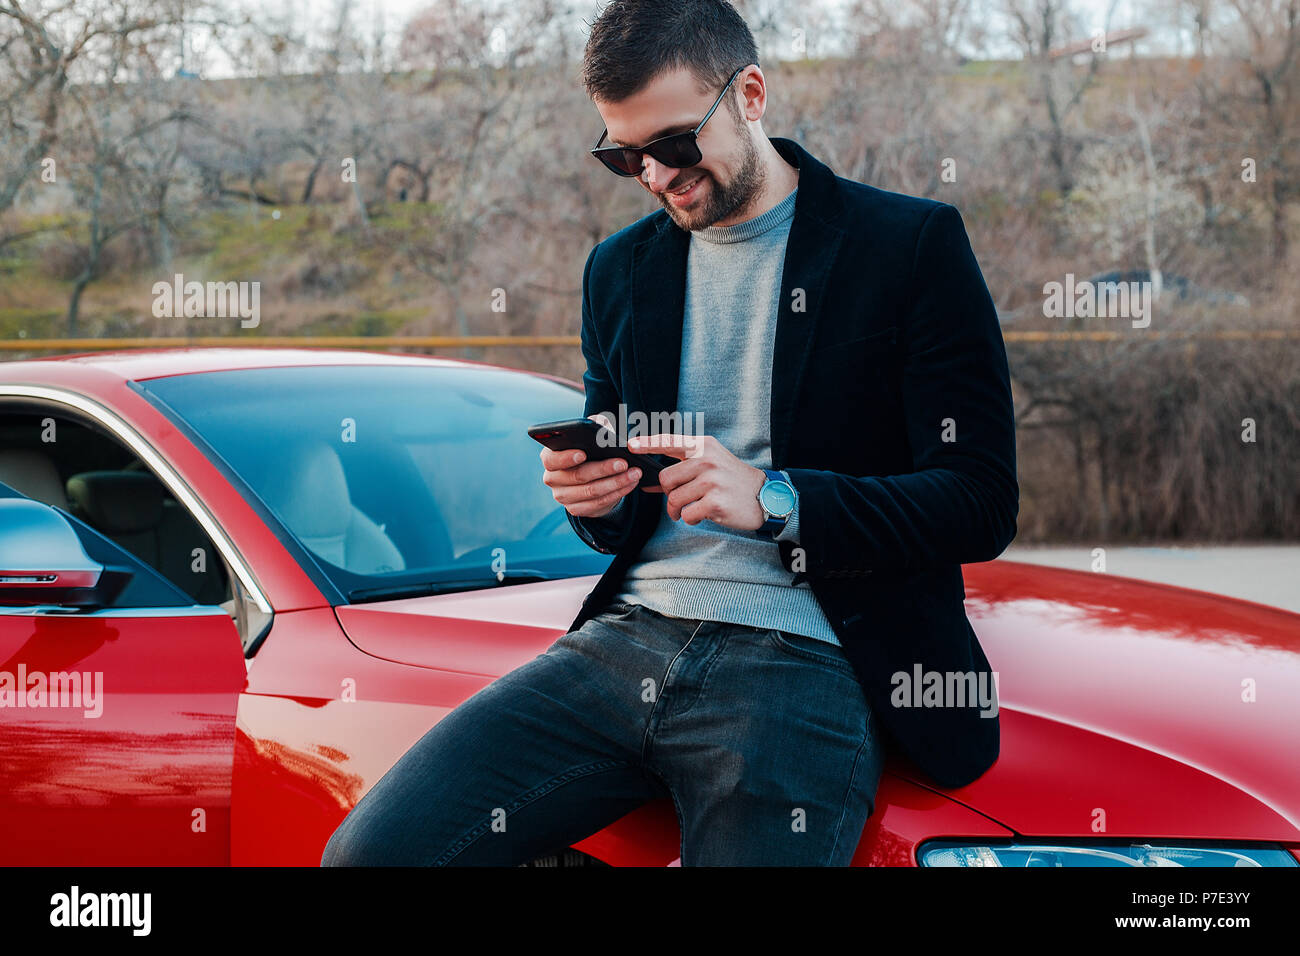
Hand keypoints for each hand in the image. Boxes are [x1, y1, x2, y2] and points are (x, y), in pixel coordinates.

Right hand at [540, 413, 640, 517]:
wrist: (592, 476)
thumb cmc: (591, 450)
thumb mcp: (592, 436)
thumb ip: (594, 426)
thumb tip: (602, 424)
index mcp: (550, 459)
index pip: (552, 459)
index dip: (566, 457)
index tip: (583, 453)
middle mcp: (552, 479)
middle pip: (578, 476)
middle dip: (603, 469)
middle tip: (623, 462)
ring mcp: (563, 497)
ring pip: (591, 492)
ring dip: (616, 483)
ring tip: (634, 473)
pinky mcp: (576, 510)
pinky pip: (599, 503)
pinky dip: (618, 493)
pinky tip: (631, 484)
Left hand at [627, 433, 765, 530]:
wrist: (764, 496)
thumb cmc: (732, 480)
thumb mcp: (711, 464)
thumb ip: (682, 469)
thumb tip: (650, 483)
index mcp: (704, 446)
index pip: (670, 441)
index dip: (648, 444)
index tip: (630, 445)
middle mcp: (707, 460)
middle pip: (666, 478)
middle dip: (669, 493)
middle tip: (680, 499)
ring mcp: (711, 481)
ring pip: (674, 499)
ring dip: (677, 510)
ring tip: (689, 510)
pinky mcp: (715, 502)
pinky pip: (687, 514)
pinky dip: (690, 519)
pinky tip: (702, 515)